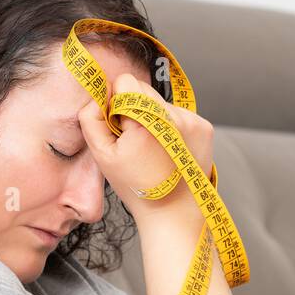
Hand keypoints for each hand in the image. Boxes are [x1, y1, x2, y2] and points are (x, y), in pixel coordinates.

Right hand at [78, 72, 213, 215]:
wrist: (173, 212)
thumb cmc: (136, 187)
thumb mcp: (102, 156)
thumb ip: (91, 120)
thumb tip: (97, 96)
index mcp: (144, 119)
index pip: (125, 82)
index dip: (117, 103)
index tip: (121, 128)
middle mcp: (171, 115)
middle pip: (145, 88)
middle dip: (136, 108)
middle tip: (137, 141)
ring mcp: (192, 120)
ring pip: (162, 102)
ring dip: (155, 118)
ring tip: (154, 149)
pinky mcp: (204, 127)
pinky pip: (180, 114)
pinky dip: (172, 127)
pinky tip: (169, 150)